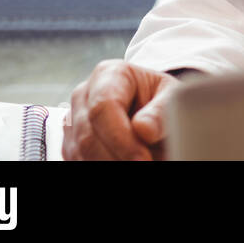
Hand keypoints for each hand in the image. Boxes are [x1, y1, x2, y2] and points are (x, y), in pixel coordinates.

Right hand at [63, 60, 183, 159]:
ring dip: (109, 165)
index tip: (143, 158)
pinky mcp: (70, 145)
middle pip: (88, 135)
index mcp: (109, 74)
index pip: (103, 106)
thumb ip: (161, 111)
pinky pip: (78, 163)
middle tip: (143, 166)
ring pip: (80, 153)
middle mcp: (84, 95)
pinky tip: (124, 164)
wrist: (153, 111)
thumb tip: (143, 128)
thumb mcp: (172, 97)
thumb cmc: (162, 100)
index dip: (121, 137)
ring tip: (140, 164)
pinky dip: (100, 168)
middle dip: (117, 158)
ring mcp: (73, 121)